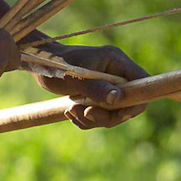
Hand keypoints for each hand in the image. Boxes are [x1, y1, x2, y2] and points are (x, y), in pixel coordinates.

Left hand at [30, 39, 148, 129]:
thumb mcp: (75, 79)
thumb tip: (119, 100)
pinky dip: (86, 118)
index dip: (135, 102)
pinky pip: (101, 113)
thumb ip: (97, 89)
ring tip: (71, 111)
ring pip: (113, 112)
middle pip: (128, 103)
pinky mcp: (97, 93)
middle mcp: (116, 72)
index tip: (114, 112)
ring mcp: (107, 83)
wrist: (38, 63)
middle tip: (86, 113)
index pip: (142, 83)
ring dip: (93, 118)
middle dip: (108, 115)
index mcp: (116, 61)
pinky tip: (70, 113)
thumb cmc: (55, 65)